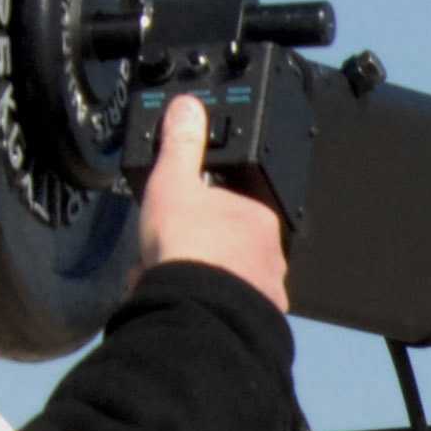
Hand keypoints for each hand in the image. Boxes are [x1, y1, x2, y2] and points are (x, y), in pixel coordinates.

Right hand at [136, 93, 290, 310]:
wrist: (195, 310)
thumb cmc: (188, 247)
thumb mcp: (174, 182)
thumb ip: (181, 145)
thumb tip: (189, 108)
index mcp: (258, 217)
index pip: (224, 206)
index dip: (191, 212)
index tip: (170, 221)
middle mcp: (271, 255)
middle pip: (223, 245)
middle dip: (188, 249)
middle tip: (159, 255)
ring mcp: (265, 291)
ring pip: (223, 278)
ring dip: (191, 278)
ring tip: (160, 282)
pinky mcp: (253, 322)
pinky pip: (222, 308)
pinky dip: (200, 305)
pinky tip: (177, 304)